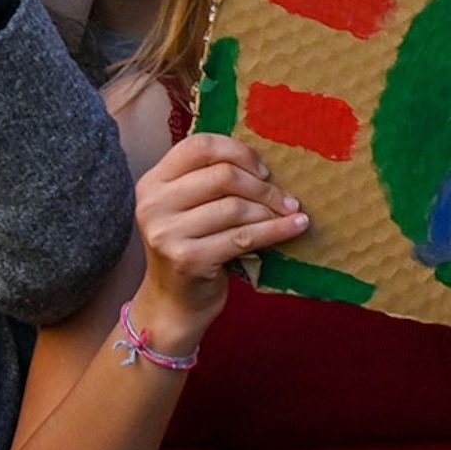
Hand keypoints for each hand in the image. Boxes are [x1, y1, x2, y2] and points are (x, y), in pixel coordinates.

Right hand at [130, 132, 308, 349]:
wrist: (173, 304)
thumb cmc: (191, 247)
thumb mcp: (188, 207)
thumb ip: (209, 180)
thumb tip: (265, 160)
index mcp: (153, 182)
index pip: (199, 146)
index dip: (237, 151)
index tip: (262, 170)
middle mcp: (153, 205)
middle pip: (223, 175)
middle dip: (262, 185)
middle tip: (284, 197)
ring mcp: (168, 233)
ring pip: (235, 206)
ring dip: (271, 209)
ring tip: (289, 212)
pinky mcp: (189, 259)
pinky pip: (244, 237)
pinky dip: (276, 230)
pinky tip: (297, 226)